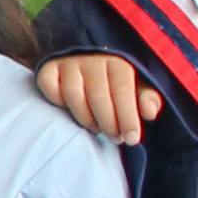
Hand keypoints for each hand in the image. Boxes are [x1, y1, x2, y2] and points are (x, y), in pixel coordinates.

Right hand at [38, 52, 160, 141]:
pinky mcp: (48, 68)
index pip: (122, 89)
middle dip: (108, 123)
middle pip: (97, 95)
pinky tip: (70, 111)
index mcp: (117, 60)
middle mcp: (90, 58)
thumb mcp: (138, 86)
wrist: (89, 59)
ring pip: (72, 94)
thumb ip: (147, 98)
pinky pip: (49, 87)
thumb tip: (149, 112)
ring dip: (85, 118)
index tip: (132, 139)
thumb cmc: (117, 80)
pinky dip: (57, 101)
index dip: (128, 116)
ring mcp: (67, 63)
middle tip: (115, 137)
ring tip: (97, 128)